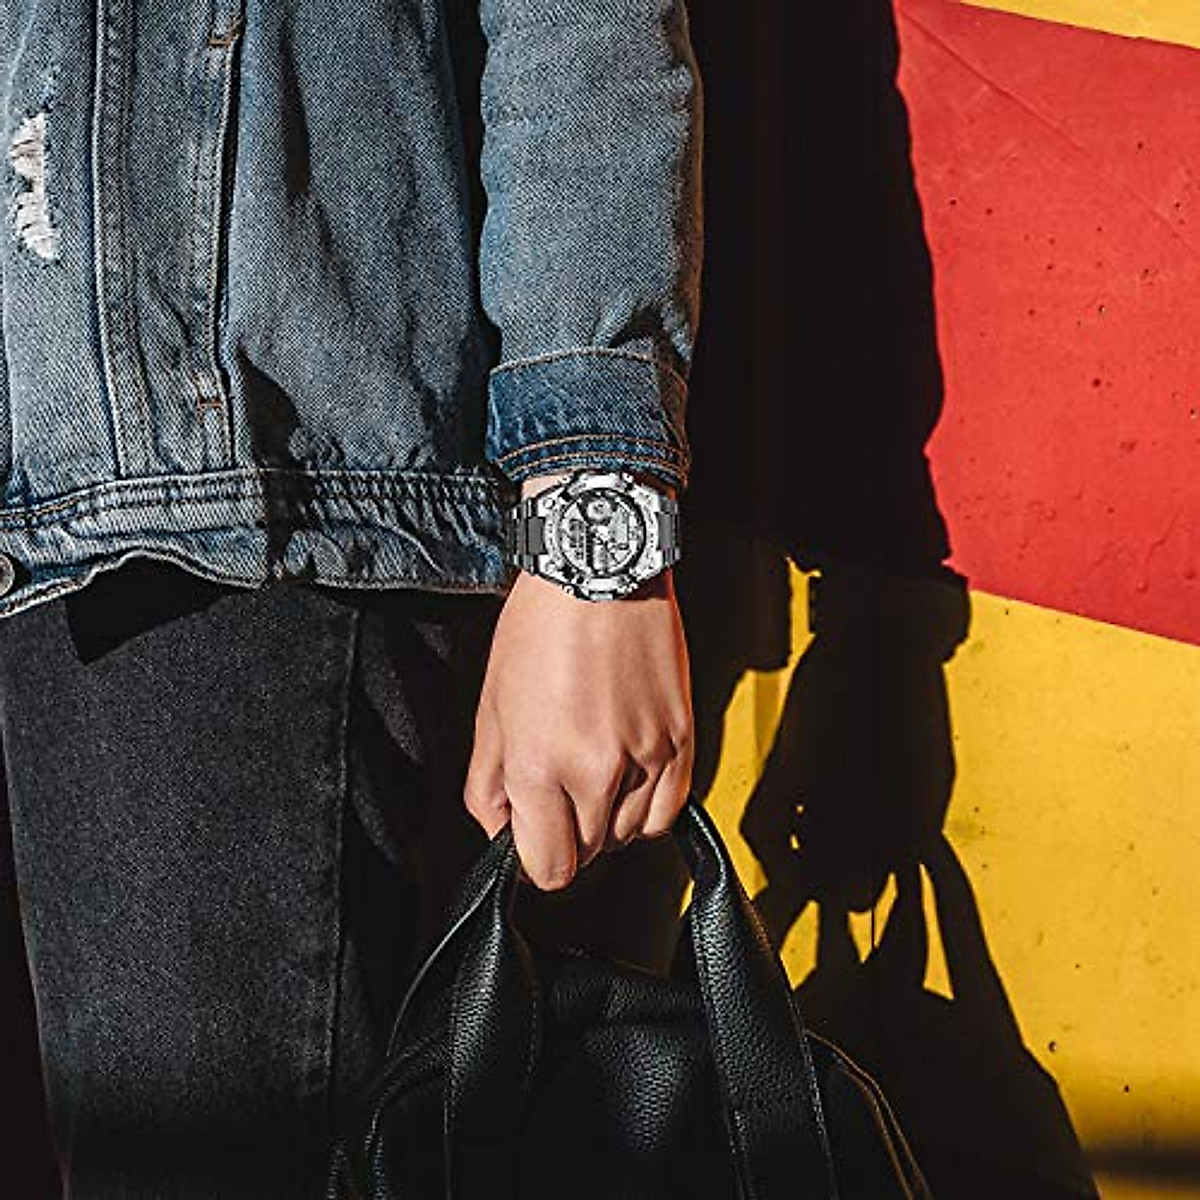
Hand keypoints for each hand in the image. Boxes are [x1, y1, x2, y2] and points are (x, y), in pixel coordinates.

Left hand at [462, 473, 694, 889]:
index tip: (530, 835)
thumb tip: (499, 829)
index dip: (532, 859)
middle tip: (556, 789)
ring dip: (607, 821)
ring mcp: (646, 757)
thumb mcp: (491, 706)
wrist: (600, 570)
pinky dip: (647, 809)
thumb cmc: (542, 625)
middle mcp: (597, 770)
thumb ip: (489, 783)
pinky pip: (669, 811)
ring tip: (592, 771)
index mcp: (541, 765)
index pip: (546, 867)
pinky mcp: (681, 740)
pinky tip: (628, 779)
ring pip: (629, 836)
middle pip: (588, 855)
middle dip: (567, 834)